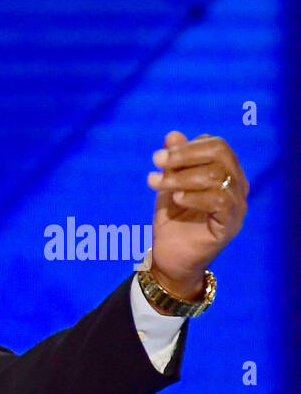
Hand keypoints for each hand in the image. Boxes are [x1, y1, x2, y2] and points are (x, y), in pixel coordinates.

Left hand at [145, 130, 247, 299]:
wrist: (170, 259)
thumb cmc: (172, 222)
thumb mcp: (168, 187)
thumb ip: (173, 163)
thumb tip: (173, 134)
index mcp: (225, 173)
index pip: (216, 145)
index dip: (187, 146)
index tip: (160, 156)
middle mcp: (236, 186)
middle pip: (220, 154)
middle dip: (185, 155)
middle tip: (157, 161)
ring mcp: (236, 205)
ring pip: (217, 176)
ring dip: (181, 176)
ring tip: (156, 183)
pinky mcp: (230, 224)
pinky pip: (219, 201)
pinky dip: (195, 195)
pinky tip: (175, 198)